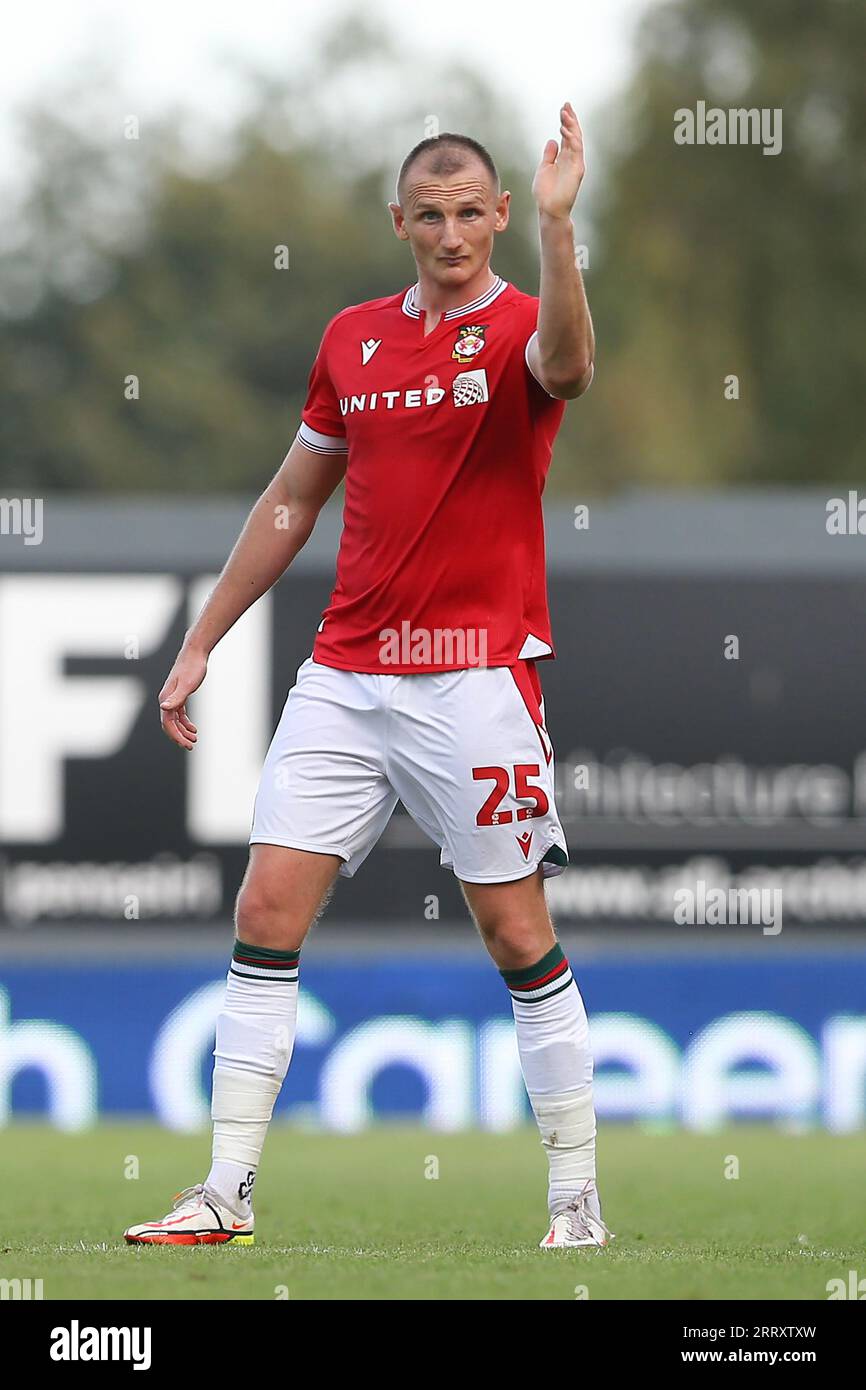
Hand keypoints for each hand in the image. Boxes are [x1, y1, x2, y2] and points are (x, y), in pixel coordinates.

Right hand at [158, 645, 206, 748]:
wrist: (195, 653)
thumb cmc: (192, 667)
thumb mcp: (187, 684)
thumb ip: (177, 698)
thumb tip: (164, 708)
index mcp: (166, 698)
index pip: (167, 723)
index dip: (176, 736)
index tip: (187, 745)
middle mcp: (166, 699)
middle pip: (169, 724)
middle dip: (179, 737)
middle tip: (191, 746)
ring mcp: (172, 697)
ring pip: (174, 720)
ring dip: (183, 731)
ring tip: (194, 739)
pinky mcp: (179, 695)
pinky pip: (179, 714)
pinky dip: (185, 723)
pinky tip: (193, 728)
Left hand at [532, 101, 584, 218]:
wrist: (549, 209)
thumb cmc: (545, 193)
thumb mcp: (544, 168)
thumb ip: (549, 155)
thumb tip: (552, 140)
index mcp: (564, 158)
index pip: (567, 136)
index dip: (565, 122)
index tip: (563, 109)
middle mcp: (572, 159)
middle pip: (573, 134)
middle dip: (570, 119)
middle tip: (566, 104)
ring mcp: (575, 163)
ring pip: (576, 139)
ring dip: (571, 125)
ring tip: (565, 112)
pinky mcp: (577, 169)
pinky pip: (575, 150)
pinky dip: (571, 138)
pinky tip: (564, 129)